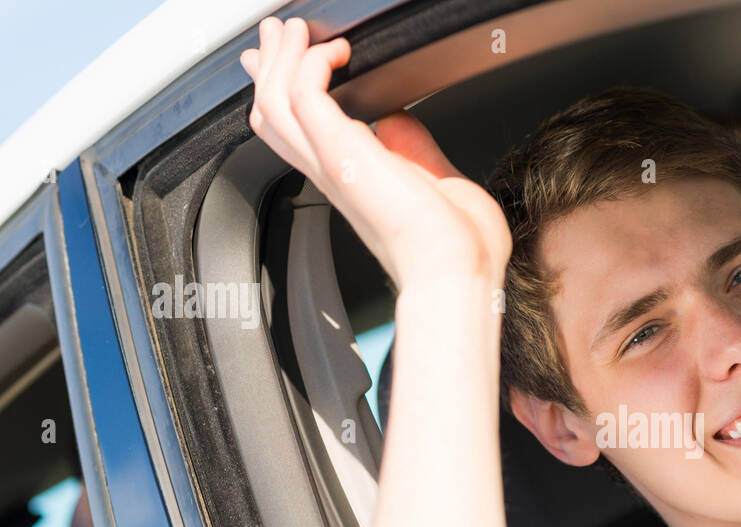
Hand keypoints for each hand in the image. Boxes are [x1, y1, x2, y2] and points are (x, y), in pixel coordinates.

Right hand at [239, 17, 510, 292]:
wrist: (459, 274)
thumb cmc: (461, 249)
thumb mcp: (434, 184)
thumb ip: (414, 151)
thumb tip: (397, 122)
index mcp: (352, 183)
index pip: (297, 134)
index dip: (283, 96)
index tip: (285, 63)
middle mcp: (334, 174)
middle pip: (272, 114)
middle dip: (271, 67)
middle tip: (278, 33)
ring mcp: (334, 165)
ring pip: (275, 101)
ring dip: (283, 58)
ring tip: (297, 31)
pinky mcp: (344, 156)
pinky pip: (303, 96)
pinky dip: (312, 65)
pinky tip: (337, 53)